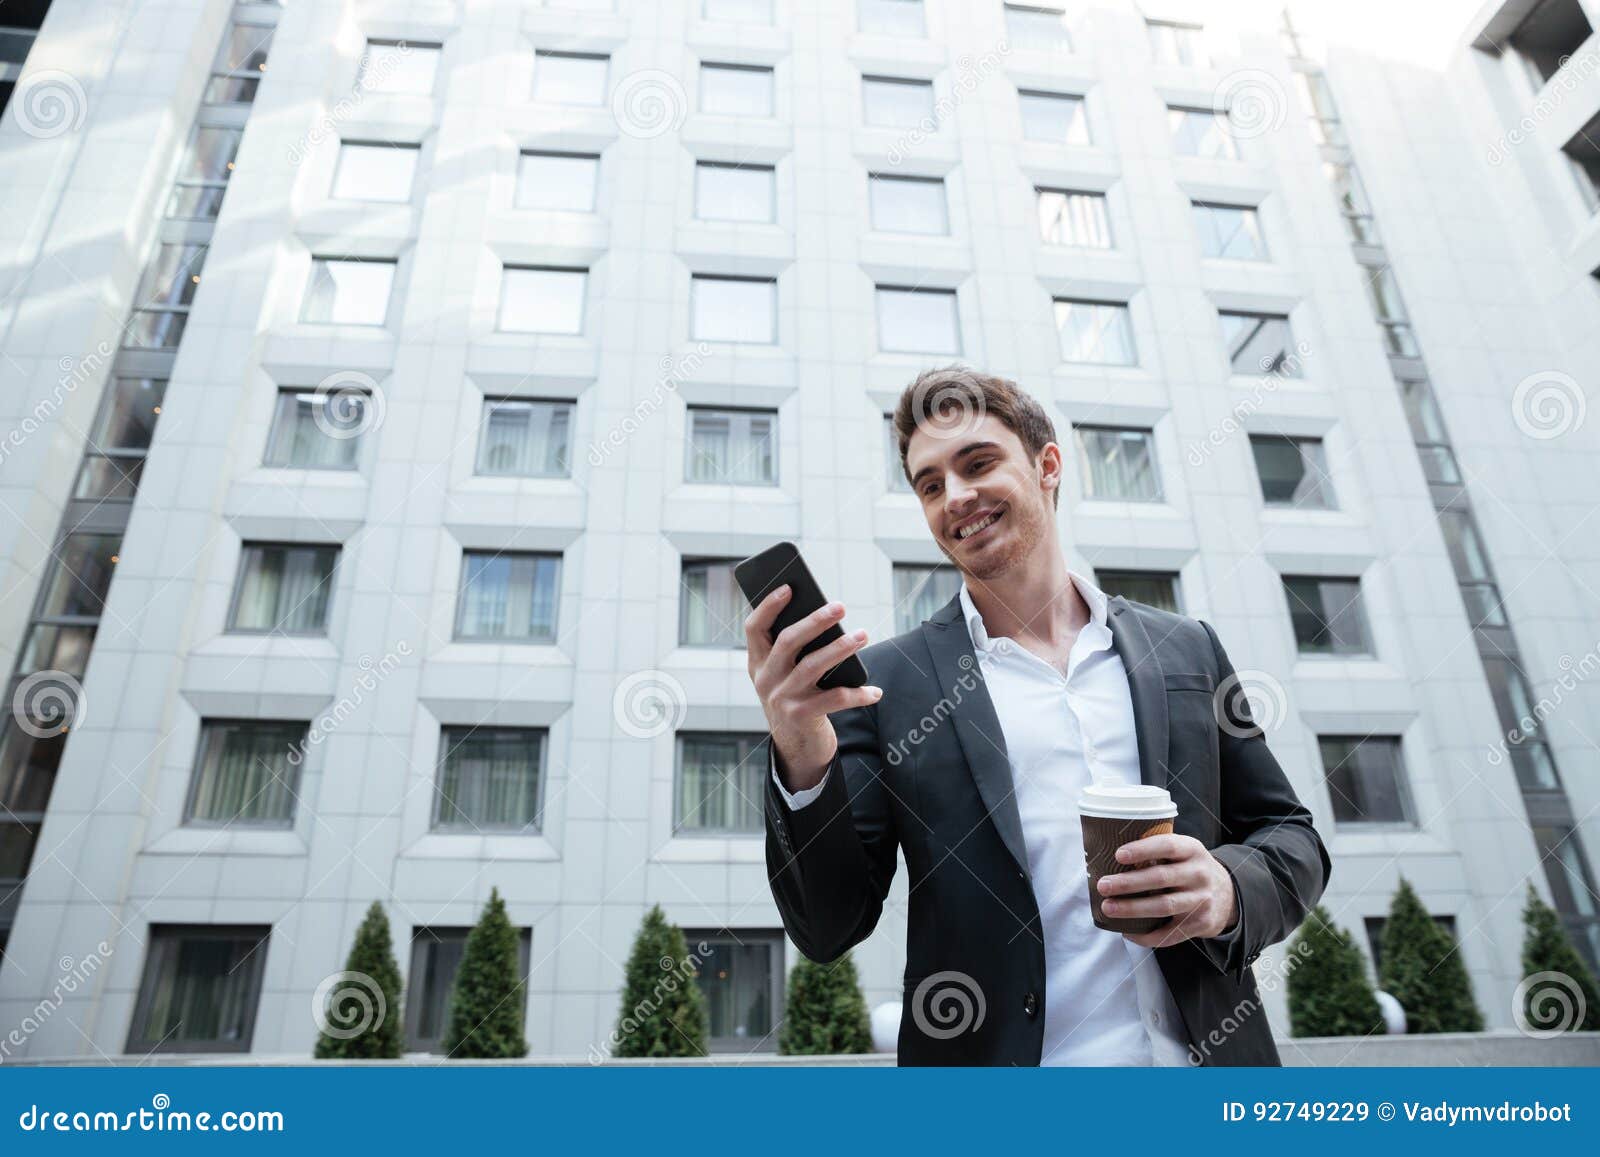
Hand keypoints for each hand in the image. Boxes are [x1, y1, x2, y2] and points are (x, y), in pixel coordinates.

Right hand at [745, 585, 881, 792]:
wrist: (796, 747)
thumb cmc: (798, 698)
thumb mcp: (788, 675)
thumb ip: (798, 650)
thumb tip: (828, 617)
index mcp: (758, 663)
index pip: (754, 628)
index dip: (768, 606)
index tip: (789, 587)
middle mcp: (765, 679)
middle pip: (788, 641)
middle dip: (815, 621)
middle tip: (840, 607)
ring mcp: (781, 699)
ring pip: (812, 666)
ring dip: (841, 648)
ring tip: (863, 635)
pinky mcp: (800, 717)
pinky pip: (834, 699)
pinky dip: (858, 693)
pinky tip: (875, 691)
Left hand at [1097, 834, 1238, 948]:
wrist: (1227, 896)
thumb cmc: (1190, 869)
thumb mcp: (1184, 851)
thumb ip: (1159, 848)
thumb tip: (1111, 852)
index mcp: (1193, 850)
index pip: (1168, 846)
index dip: (1143, 850)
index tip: (1118, 855)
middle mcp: (1199, 874)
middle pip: (1161, 878)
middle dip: (1129, 883)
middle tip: (1103, 885)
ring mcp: (1201, 900)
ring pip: (1163, 906)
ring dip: (1132, 909)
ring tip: (1108, 908)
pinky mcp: (1200, 924)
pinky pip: (1170, 933)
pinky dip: (1146, 936)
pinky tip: (1127, 932)